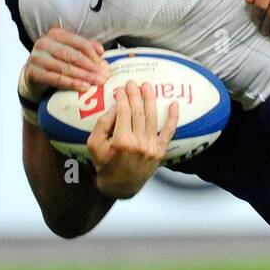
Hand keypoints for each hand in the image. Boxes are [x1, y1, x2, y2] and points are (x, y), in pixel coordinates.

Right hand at [22, 27, 111, 95]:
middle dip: (91, 67)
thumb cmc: (56, 60)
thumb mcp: (70, 50)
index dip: (93, 54)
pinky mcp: (32, 72)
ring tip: (97, 82)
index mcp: (56, 34)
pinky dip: (72, 83)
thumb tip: (101, 51)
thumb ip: (86, 48)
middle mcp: (44, 43)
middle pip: (73, 55)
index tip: (104, 64)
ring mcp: (37, 57)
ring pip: (65, 68)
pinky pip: (56, 78)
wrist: (34, 74)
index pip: (79, 42)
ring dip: (84, 76)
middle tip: (104, 76)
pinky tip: (84, 87)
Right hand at [88, 81, 178, 198]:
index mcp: (121, 141)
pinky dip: (173, 118)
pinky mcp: (161, 150)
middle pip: (139, 112)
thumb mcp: (94, 144)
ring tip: (147, 86)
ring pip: (152, 117)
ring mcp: (152, 147)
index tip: (120, 89)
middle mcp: (138, 143)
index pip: (123, 112)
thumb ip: (102, 124)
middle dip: (135, 95)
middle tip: (133, 83)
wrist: (120, 185)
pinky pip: (169, 132)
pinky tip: (174, 104)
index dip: (122, 98)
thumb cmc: (105, 163)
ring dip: (150, 99)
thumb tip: (115, 105)